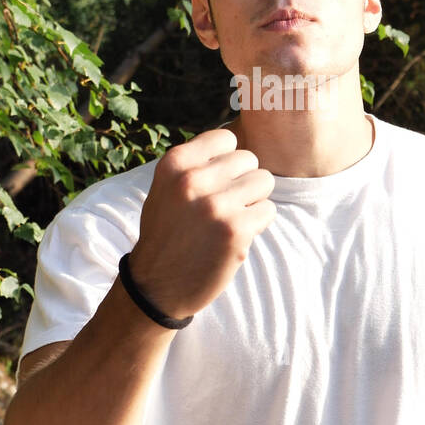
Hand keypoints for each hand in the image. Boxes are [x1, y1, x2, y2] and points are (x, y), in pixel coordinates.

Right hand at [127, 128, 275, 319]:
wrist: (157, 286)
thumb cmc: (167, 232)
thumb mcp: (167, 187)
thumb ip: (196, 163)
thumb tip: (236, 141)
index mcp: (175, 164)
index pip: (227, 138)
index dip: (228, 161)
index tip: (217, 182)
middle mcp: (193, 180)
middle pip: (249, 159)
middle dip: (242, 181)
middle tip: (224, 205)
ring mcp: (216, 205)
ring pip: (264, 181)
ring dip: (253, 201)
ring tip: (231, 218)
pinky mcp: (236, 230)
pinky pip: (268, 210)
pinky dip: (257, 223)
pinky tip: (235, 236)